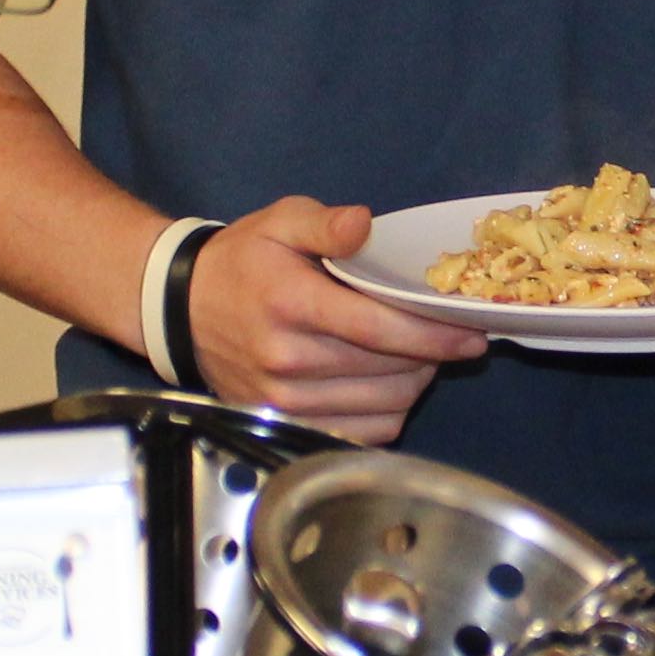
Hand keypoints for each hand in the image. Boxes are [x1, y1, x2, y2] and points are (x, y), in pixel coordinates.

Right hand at [190, 198, 474, 443]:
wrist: (182, 310)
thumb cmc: (243, 262)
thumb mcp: (279, 222)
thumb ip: (325, 224)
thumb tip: (363, 224)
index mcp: (290, 303)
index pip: (376, 328)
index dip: (432, 334)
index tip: (472, 333)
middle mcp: (287, 360)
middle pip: (387, 370)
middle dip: (431, 356)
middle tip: (450, 337)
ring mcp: (285, 401)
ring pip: (383, 406)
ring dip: (415, 384)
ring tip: (420, 358)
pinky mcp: (287, 425)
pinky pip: (363, 433)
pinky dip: (390, 413)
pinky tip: (391, 385)